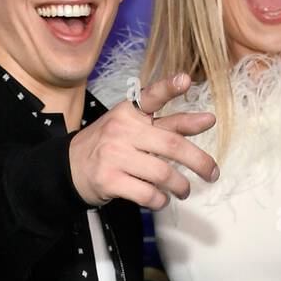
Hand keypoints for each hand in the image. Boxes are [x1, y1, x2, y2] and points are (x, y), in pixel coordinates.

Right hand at [69, 73, 217, 209]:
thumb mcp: (131, 127)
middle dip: (199, 161)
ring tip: (184, 190)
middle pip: (172, 145)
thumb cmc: (108, 146)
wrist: (68, 167)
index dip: (169, 87)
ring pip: (163, 174)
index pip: (150, 96)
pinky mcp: (109, 180)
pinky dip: (161, 200)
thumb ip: (167, 123)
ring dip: (181, 186)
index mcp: (128, 112)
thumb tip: (206, 119)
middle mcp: (121, 130)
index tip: (186, 80)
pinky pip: (147, 194)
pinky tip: (161, 199)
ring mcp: (114, 156)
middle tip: (212, 173)